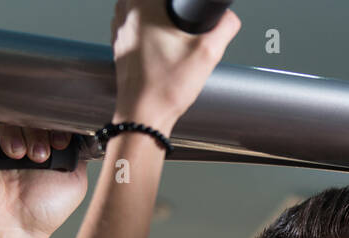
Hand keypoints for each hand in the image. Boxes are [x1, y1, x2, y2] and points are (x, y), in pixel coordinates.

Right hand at [0, 118, 88, 237]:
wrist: (10, 231)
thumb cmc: (43, 212)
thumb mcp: (74, 180)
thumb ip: (78, 152)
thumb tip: (82, 130)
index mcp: (41, 143)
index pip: (47, 118)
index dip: (55, 126)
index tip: (59, 144)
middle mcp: (17, 138)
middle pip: (24, 112)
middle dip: (35, 130)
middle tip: (38, 156)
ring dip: (11, 130)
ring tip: (17, 156)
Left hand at [110, 0, 240, 133]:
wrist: (144, 115)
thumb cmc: (165, 89)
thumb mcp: (208, 54)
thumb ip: (224, 27)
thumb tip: (229, 17)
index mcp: (143, 5)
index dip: (185, 6)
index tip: (189, 25)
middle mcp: (125, 12)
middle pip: (158, 1)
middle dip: (174, 14)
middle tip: (183, 37)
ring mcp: (119, 27)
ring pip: (146, 11)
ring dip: (161, 21)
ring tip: (173, 46)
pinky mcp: (119, 42)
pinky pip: (137, 27)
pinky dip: (150, 34)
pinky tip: (163, 53)